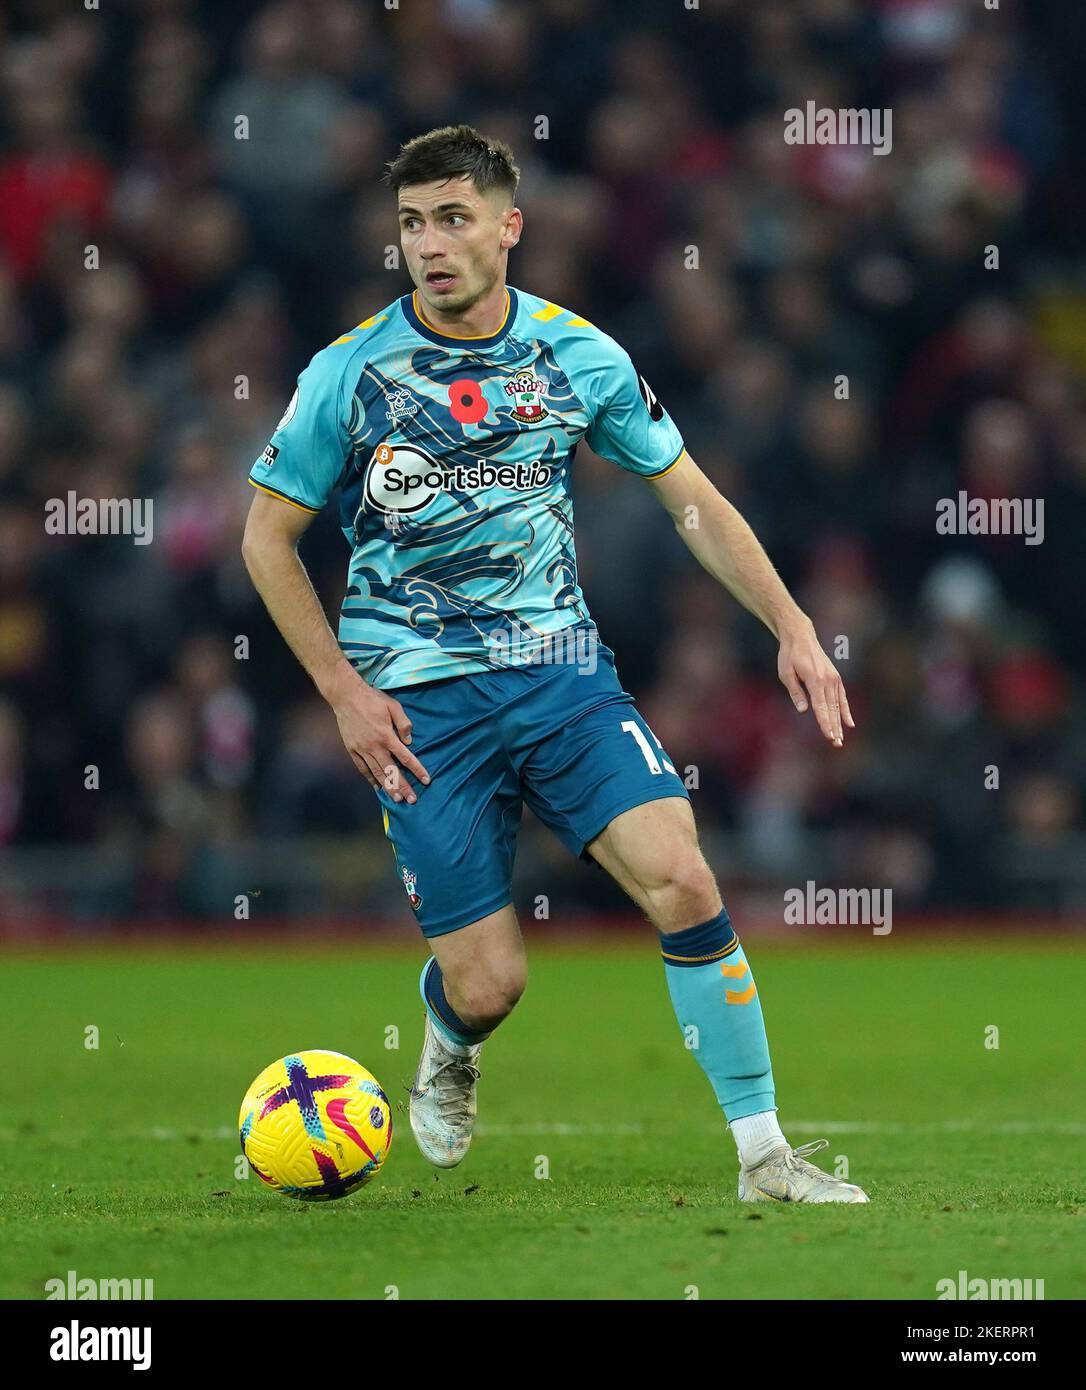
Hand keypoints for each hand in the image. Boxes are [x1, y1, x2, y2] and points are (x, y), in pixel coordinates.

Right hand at [326, 669, 430, 802]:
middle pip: (391, 771)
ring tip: (397, 799)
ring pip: (377, 773)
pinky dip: (370, 779)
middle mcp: (374, 747)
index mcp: (386, 736)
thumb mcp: (393, 706)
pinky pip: (362, 768)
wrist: (346, 696)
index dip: (417, 770)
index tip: (426, 780)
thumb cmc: (372, 699)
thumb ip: (403, 723)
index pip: (406, 757)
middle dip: (403, 787)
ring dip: (388, 787)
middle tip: (412, 800)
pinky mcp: (352, 750)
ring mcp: (362, 750)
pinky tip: (377, 787)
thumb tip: (409, 741)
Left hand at [777, 618, 854, 747]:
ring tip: (840, 739)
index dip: (825, 723)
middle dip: (834, 727)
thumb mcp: (785, 673)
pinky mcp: (835, 677)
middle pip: (831, 708)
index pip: (820, 706)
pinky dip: (845, 710)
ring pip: (837, 705)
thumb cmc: (789, 656)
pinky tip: (849, 723)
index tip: (829, 736)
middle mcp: (827, 680)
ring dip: (839, 723)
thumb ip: (796, 692)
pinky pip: (842, 697)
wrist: (801, 637)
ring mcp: (833, 678)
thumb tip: (804, 710)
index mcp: (814, 679)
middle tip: (836, 744)